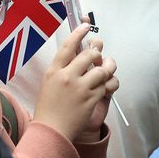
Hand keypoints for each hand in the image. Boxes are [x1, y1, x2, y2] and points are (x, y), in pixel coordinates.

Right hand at [32, 24, 118, 142]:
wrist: (51, 131)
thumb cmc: (48, 106)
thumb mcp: (49, 82)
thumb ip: (62, 67)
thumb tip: (77, 53)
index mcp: (54, 70)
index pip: (68, 46)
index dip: (79, 33)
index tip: (86, 26)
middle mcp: (67, 77)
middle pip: (89, 55)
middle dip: (98, 51)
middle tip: (99, 52)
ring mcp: (80, 88)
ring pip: (101, 70)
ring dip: (108, 67)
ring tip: (107, 68)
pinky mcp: (91, 100)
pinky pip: (107, 86)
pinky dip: (110, 84)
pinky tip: (108, 84)